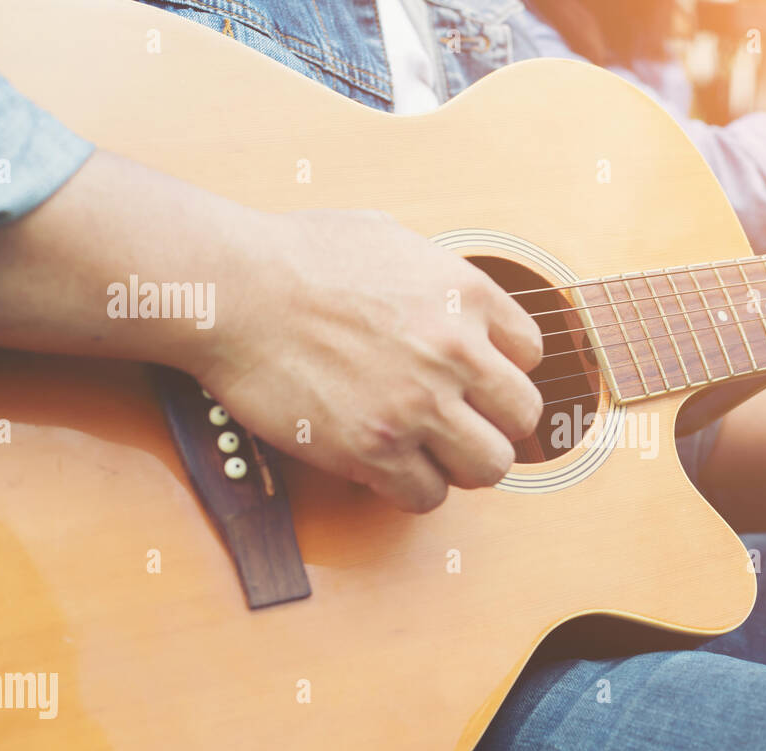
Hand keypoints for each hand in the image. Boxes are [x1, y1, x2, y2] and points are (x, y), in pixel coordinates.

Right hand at [192, 208, 542, 512]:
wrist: (234, 289)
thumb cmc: (298, 257)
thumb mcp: (392, 238)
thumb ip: (439, 275)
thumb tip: (458, 301)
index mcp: (466, 294)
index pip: (532, 353)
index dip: (503, 370)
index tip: (477, 381)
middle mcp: (455, 351)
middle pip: (523, 417)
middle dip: (494, 424)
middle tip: (461, 425)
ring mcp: (418, 404)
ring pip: (489, 467)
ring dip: (462, 465)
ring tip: (430, 453)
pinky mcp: (376, 448)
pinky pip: (428, 496)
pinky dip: (412, 490)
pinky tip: (389, 468)